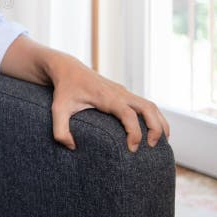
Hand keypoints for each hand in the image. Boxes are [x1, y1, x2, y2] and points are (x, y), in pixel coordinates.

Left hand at [47, 52, 169, 151]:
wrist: (67, 68)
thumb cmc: (63, 89)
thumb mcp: (57, 109)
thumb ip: (60, 130)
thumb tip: (72, 147)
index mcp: (106, 97)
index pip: (128, 115)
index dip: (134, 133)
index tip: (132, 149)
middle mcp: (119, 93)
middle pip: (148, 108)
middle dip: (155, 127)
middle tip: (152, 146)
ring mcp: (123, 91)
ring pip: (150, 105)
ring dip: (159, 122)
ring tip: (159, 142)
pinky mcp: (123, 93)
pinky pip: (145, 104)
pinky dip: (154, 117)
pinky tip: (153, 132)